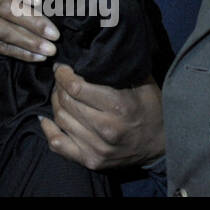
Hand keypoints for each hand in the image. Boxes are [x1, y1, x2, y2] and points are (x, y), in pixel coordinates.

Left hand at [39, 64, 164, 169]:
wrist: (162, 144)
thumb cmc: (150, 107)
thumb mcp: (141, 82)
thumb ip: (116, 67)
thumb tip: (88, 48)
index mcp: (119, 106)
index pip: (75, 87)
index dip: (63, 74)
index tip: (62, 68)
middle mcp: (108, 128)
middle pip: (66, 102)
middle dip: (58, 86)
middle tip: (60, 80)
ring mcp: (99, 148)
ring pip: (61, 119)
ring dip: (56, 104)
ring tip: (60, 95)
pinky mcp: (92, 161)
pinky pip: (59, 145)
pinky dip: (48, 130)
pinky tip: (47, 119)